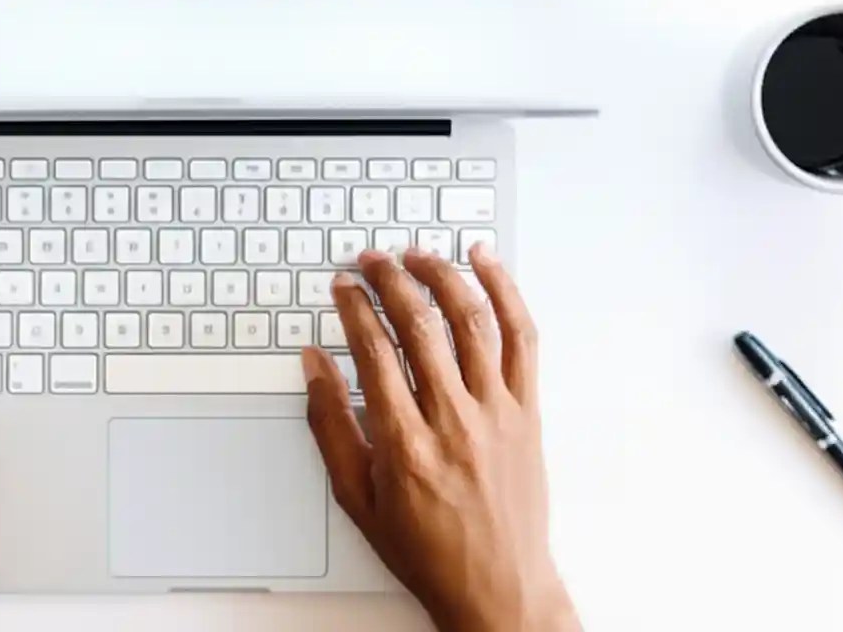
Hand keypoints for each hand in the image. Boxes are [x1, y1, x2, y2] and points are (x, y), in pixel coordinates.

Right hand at [303, 246, 580, 631]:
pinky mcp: (528, 410)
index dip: (353, 308)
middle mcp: (454, 421)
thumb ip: (331, 425)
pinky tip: (487, 263)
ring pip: (471, 321)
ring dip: (441, 277)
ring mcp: (498, 412)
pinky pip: (522, 338)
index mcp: (405, 445)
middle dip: (389, 281)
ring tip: (417, 255)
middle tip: (370, 261)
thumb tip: (314, 365)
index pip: (374, 351)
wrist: (497, 587)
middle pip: (420, 326)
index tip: (341, 287)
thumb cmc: (426, 548)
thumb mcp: (356, 496)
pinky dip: (506, 293)